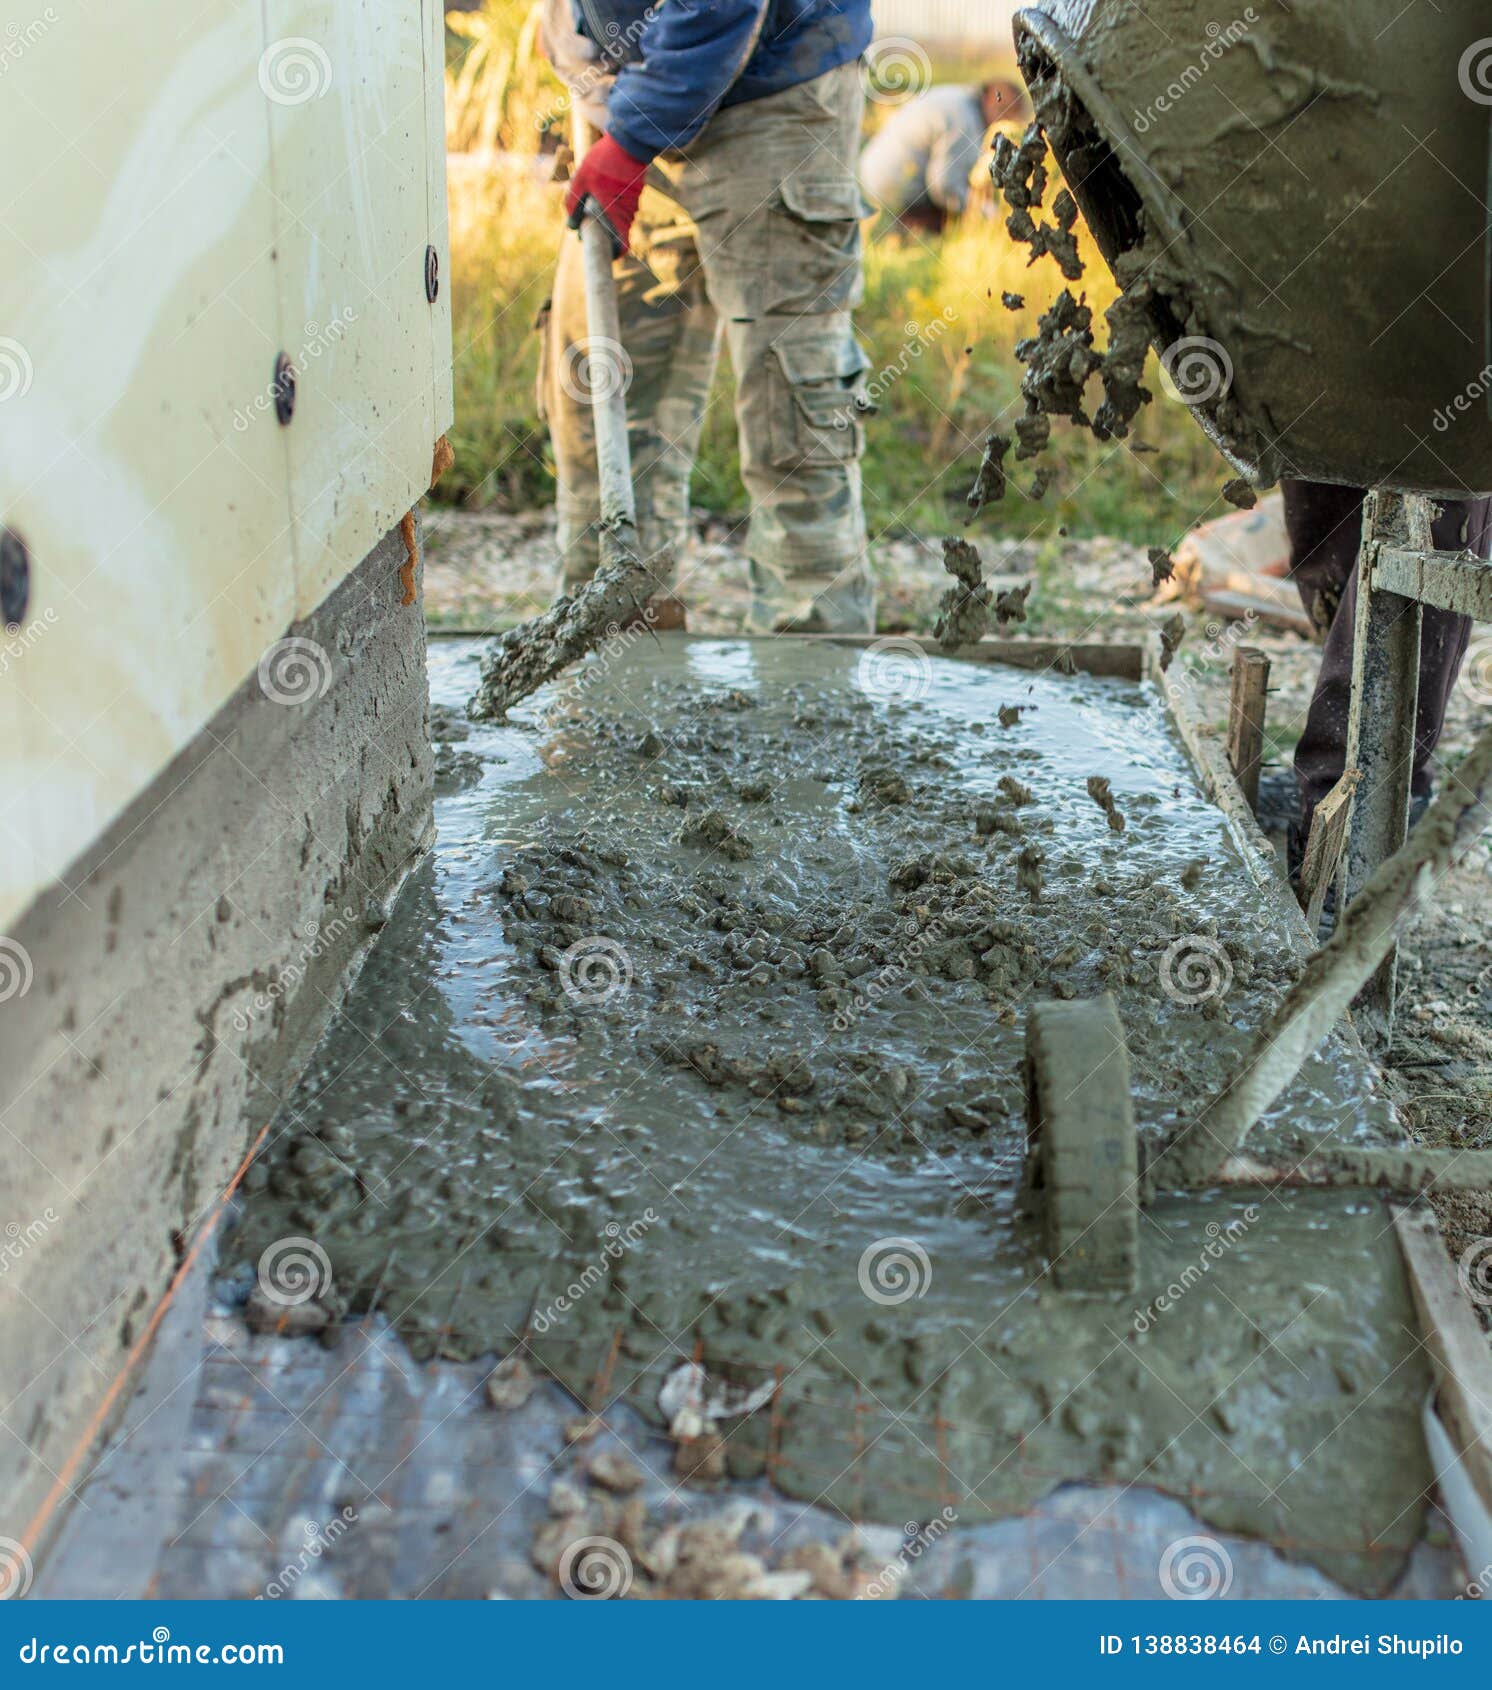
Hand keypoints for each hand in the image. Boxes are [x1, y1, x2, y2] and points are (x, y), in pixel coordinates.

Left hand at [565, 133, 649, 254]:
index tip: (604, 253)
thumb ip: (573, 204)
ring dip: (607, 217)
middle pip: (618, 234)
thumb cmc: (603, 161)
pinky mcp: (635, 192)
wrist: (628, 140)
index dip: (614, 254)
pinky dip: (613, 205)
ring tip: (593, 199)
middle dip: (603, 233)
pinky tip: (603, 188)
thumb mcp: (581, 181)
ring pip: (619, 219)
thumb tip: (571, 227)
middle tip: (586, 222)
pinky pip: (623, 206)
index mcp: (615, 215)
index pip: (622, 247)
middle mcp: (628, 213)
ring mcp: (634, 203)